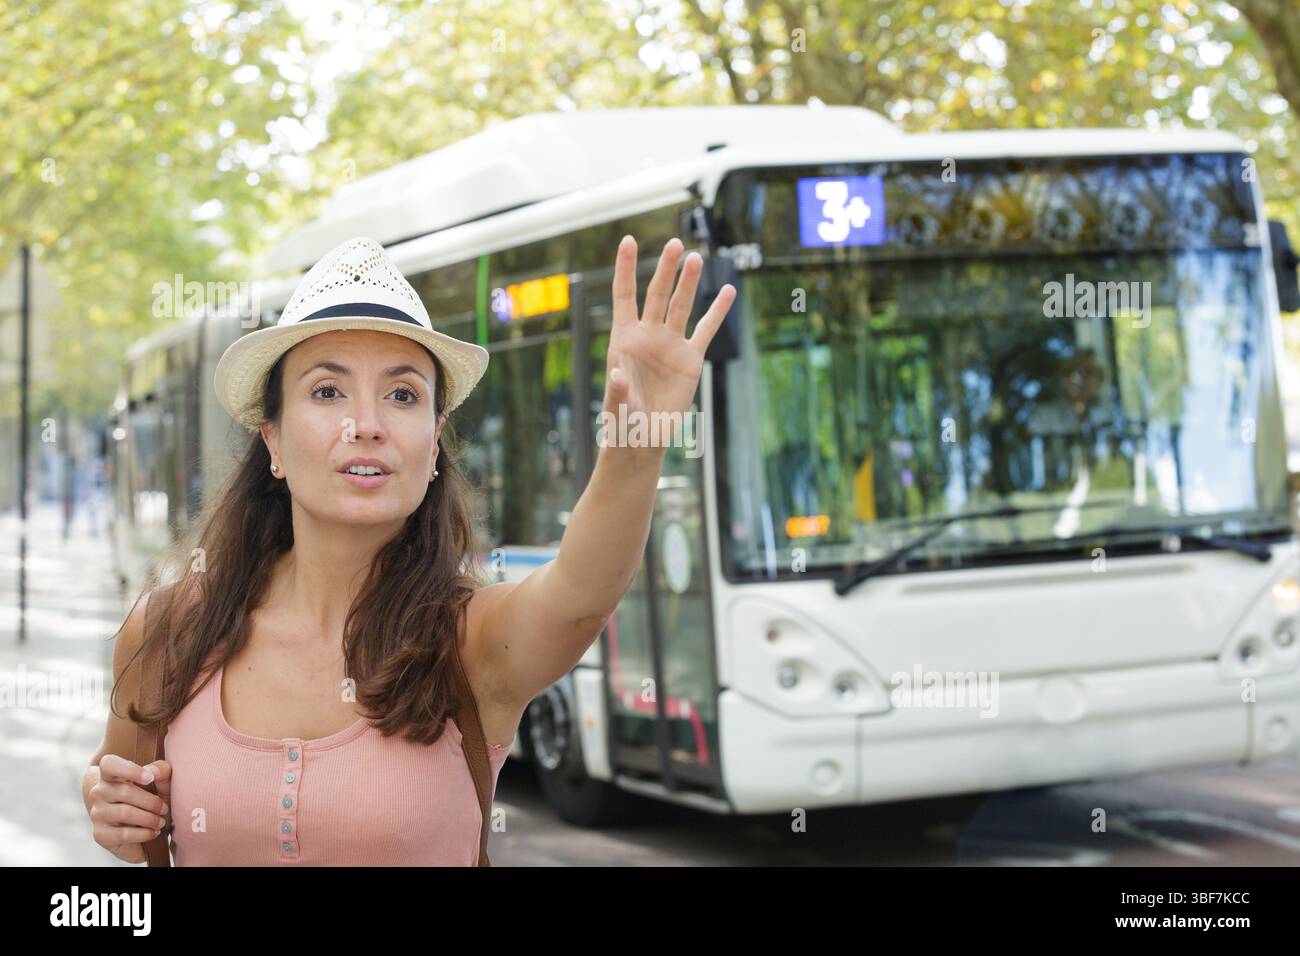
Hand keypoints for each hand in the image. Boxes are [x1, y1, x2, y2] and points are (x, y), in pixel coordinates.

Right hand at [87, 754, 171, 863]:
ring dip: (149, 818)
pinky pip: (123, 834)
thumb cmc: (153, 797)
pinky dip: (144, 834)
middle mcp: (99, 792)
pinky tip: (153, 833)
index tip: (150, 778)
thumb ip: (161, 771)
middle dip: (152, 802)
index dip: (129, 770)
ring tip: (161, 822)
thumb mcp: (163, 782)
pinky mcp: (100, 834)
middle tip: (165, 809)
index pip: (108, 764)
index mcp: (111, 775)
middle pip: (125, 791)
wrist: (143, 828)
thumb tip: (152, 772)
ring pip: (125, 813)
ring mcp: (97, 813)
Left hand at [602, 236, 735, 438]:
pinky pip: (706, 330)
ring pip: (682, 306)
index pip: (624, 295)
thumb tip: (616, 375)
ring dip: (689, 282)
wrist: (643, 437)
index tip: (629, 240)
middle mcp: (648, 335)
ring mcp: (670, 345)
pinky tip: (728, 291)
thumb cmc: (622, 421)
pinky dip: (717, 311)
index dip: (626, 268)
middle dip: (666, 269)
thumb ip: (617, 390)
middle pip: (657, 294)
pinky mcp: (690, 359)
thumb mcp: (617, 406)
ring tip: (696, 257)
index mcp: (624, 338)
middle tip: (675, 244)